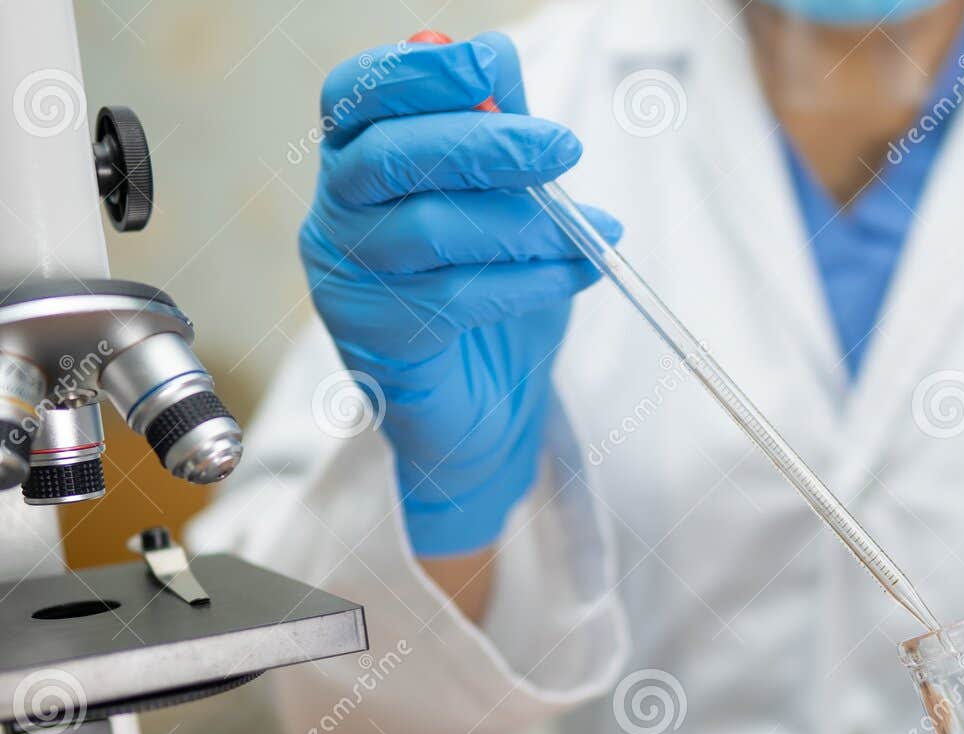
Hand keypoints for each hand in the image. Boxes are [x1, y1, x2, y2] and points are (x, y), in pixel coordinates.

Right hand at [299, 33, 620, 555]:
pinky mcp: (376, 337)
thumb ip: (497, 132)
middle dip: (486, 145)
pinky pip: (457, 297)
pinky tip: (578, 271)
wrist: (484, 406)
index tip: (488, 66)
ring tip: (589, 232)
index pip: (360, 94)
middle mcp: (338, 210)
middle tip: (565, 149)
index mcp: (359, 157)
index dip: (417, 73)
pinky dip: (530, 280)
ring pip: (429, 230)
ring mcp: (347, 276)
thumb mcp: (504, 198)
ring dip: (523, 225)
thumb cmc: (490, 288)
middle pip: (391, 156)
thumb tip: (498, 61)